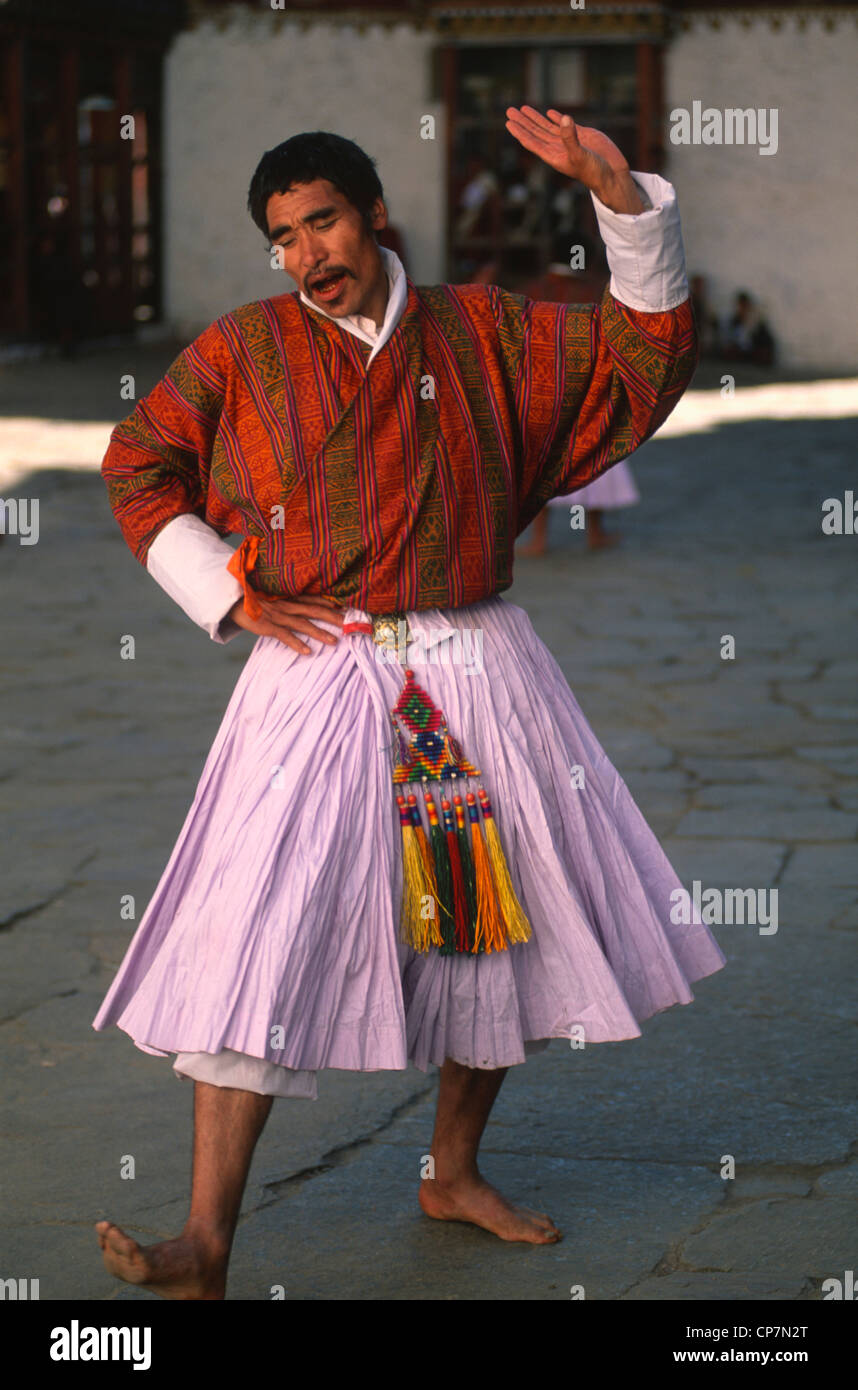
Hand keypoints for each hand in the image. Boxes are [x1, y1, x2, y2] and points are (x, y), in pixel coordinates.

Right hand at [227, 592, 344, 654]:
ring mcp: (278, 615)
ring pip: (304, 624)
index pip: (315, 598)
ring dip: (320, 633)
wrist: (232, 597)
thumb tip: (303, 601)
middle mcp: (288, 604)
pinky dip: (296, 644)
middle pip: (315, 610)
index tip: (347, 607)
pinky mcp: (268, 626)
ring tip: (335, 641)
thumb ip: (288, 595)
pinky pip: (285, 636)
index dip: (331, 603)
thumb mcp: (274, 591)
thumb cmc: (255, 595)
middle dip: (333, 618)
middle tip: (350, 624)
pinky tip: (307, 652)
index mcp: (290, 595)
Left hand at [505, 106, 644, 213]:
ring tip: (523, 109)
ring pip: (547, 127)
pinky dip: (556, 118)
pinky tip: (549, 113)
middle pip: (535, 132)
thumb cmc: (594, 171)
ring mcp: (569, 141)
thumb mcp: (580, 155)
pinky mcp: (582, 135)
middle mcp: (558, 148)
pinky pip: (564, 125)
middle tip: (509, 111)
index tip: (508, 122)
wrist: (612, 175)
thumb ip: (570, 137)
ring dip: (535, 118)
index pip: (531, 141)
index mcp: (553, 155)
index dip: (520, 132)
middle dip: (523, 122)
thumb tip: (563, 118)